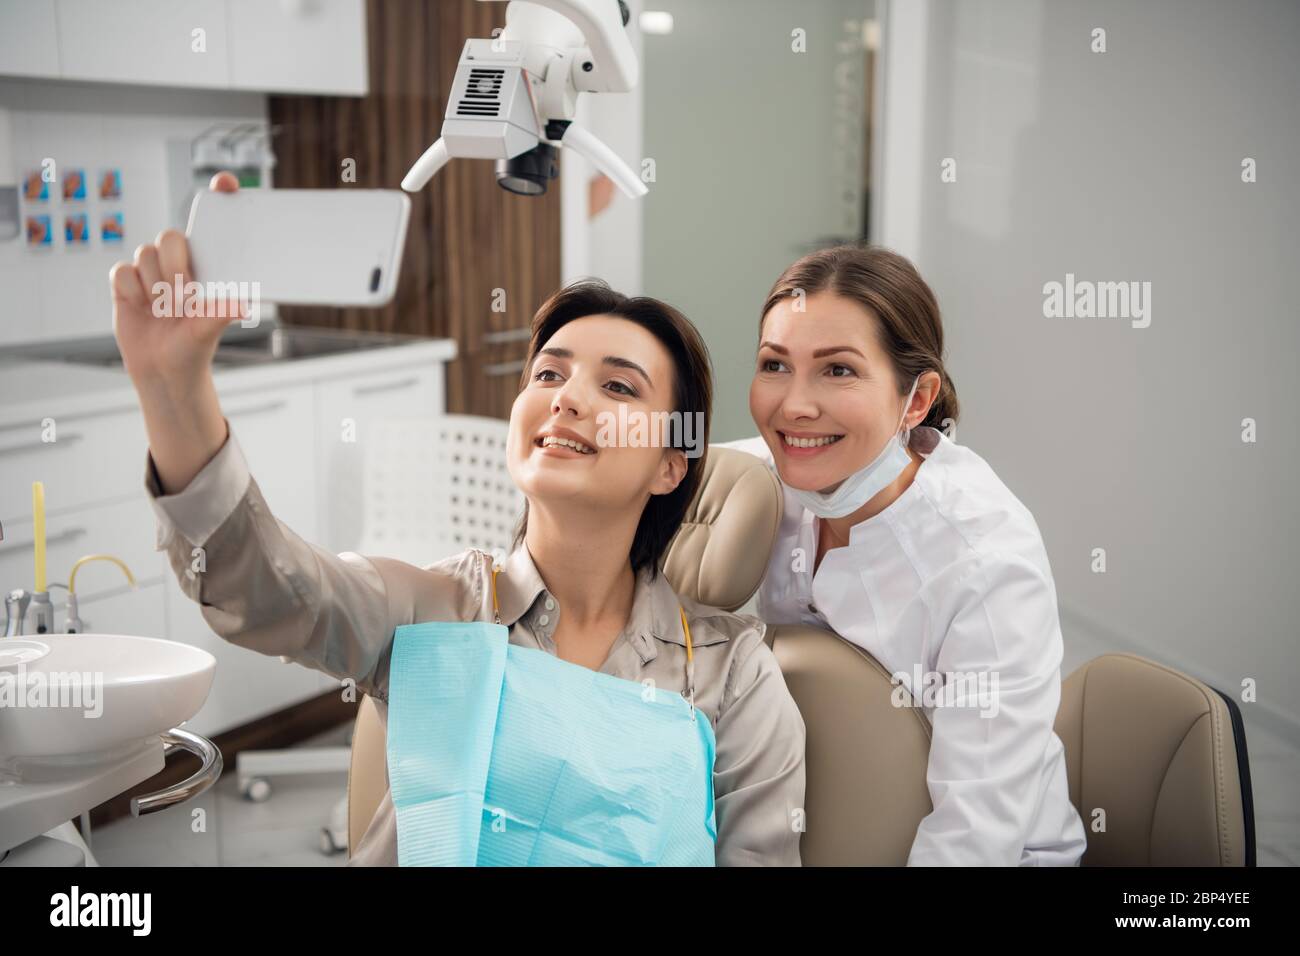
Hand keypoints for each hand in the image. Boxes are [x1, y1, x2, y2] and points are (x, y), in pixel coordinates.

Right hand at [110, 171, 246, 386]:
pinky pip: (122, 271)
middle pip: (171, 236)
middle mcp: (179, 261)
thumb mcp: (211, 329)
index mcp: (206, 264)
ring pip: (144, 254)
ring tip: (166, 311)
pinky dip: (132, 291)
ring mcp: (151, 269)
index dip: (218, 197)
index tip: (225, 182)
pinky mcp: (125, 282)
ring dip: (155, 287)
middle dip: (175, 266)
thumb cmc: (195, 346)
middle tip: (183, 296)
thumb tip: (243, 304)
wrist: (164, 370)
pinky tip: (142, 309)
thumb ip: (222, 312)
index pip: (212, 222)